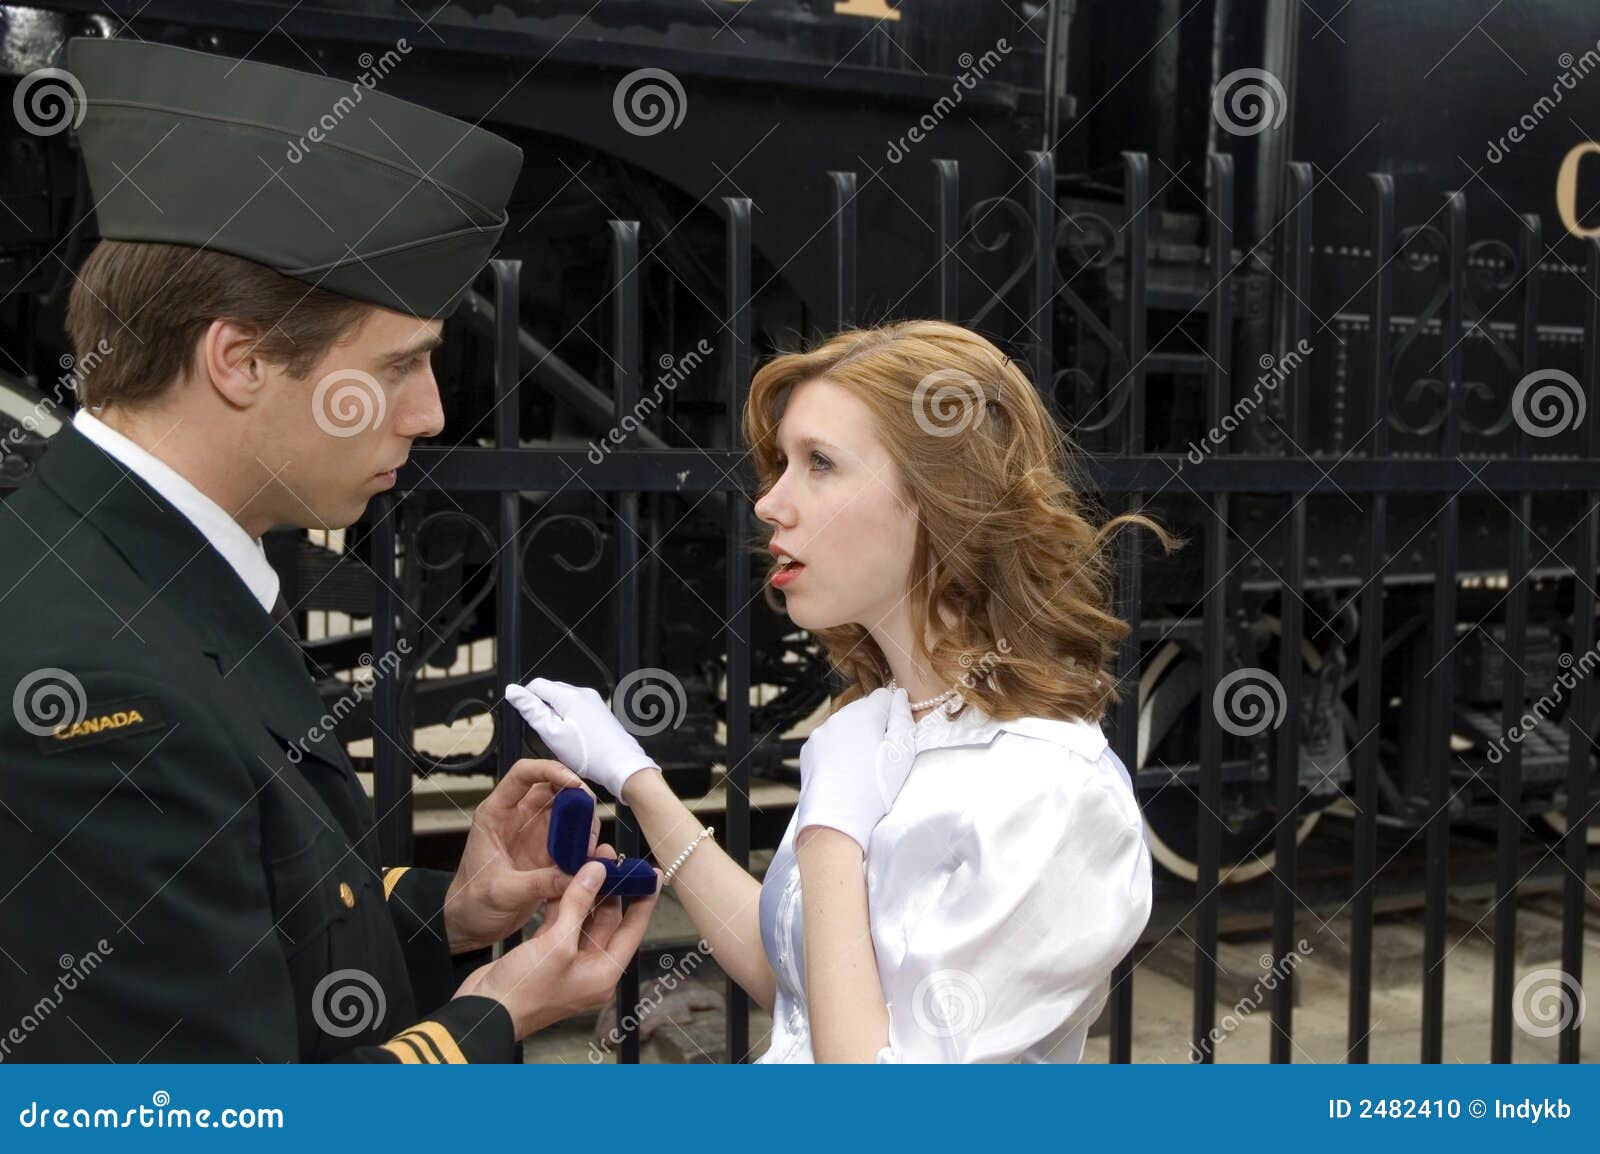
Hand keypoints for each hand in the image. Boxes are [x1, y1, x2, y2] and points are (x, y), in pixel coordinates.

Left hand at [443, 758, 598, 952]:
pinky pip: (573, 842)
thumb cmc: (470, 902)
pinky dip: (585, 848)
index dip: (551, 771)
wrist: (470, 926)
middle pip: (554, 790)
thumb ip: (538, 883)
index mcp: (496, 814)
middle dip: (577, 799)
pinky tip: (590, 862)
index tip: (574, 785)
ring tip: (589, 849)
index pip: (523, 774)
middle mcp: (518, 819)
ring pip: (568, 814)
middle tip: (590, 821)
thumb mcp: (501, 892)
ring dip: (584, 826)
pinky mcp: (548, 855)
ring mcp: (535, 835)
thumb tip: (574, 875)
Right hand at [454, 857, 661, 1038]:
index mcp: (603, 974)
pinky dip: (563, 903)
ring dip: (587, 893)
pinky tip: (563, 880)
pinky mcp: (546, 954)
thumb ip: (578, 905)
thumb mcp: (557, 944)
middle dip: (611, 890)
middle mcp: (590, 969)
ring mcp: (567, 962)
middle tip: (614, 861)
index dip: (643, 901)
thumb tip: (596, 873)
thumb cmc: (523, 991)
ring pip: (584, 920)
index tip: (652, 875)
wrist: (484, 1011)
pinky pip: (562, 923)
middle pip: (609, 922)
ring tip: (591, 862)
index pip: (632, 930)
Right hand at [504, 678, 659, 798]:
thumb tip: (513, 691)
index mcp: (570, 696)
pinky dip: (569, 720)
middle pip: (551, 691)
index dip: (526, 700)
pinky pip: (577, 709)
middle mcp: (584, 693)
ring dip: (556, 715)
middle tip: (546, 734)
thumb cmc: (590, 754)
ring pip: (564, 701)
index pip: (537, 685)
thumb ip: (531, 710)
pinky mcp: (600, 712)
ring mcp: (594, 702)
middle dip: (542, 709)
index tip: (528, 719)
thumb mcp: (552, 734)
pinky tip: (574, 739)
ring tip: (562, 739)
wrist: (622, 766)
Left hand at [794, 686, 915, 854]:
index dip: (893, 713)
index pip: (883, 696)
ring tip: (861, 767)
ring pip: (844, 725)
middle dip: (873, 725)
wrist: (836, 822)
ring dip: (855, 736)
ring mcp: (819, 735)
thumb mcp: (901, 754)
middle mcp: (837, 718)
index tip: (895, 735)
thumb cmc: (874, 790)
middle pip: (862, 709)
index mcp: (862, 714)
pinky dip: (838, 749)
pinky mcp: (808, 752)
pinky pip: (828, 741)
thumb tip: (900, 697)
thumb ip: (903, 719)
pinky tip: (845, 772)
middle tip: (880, 756)